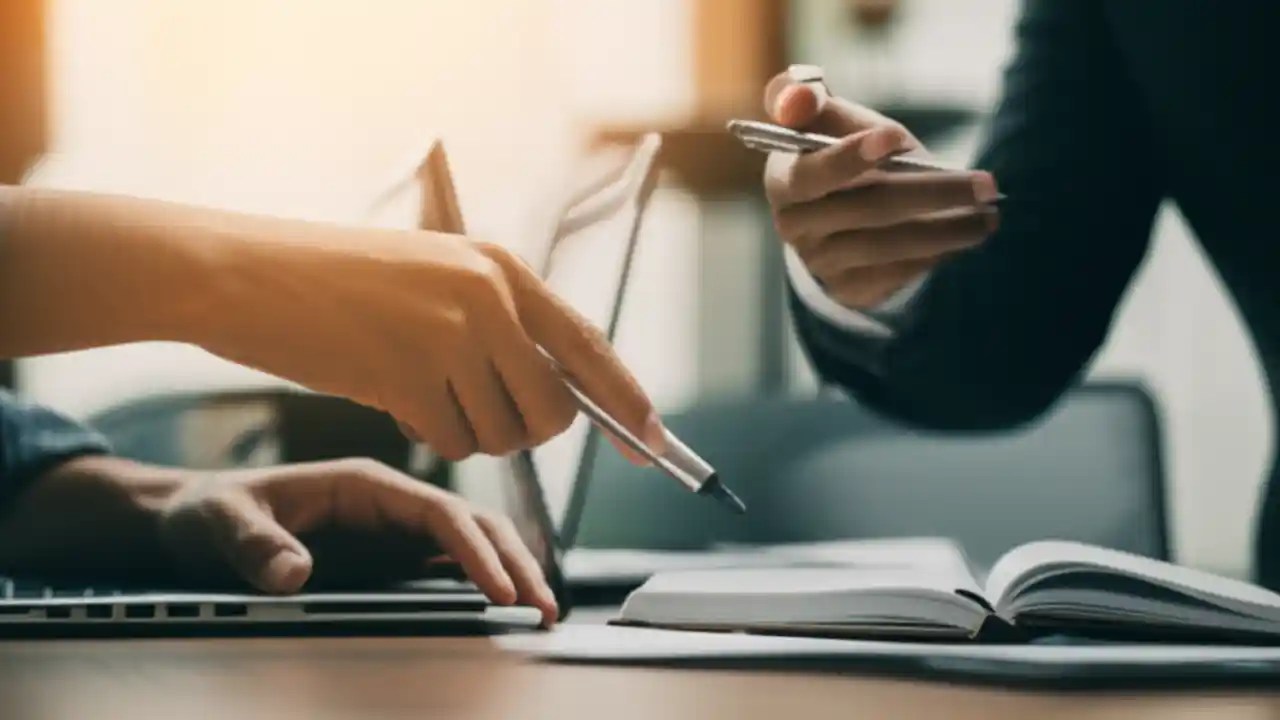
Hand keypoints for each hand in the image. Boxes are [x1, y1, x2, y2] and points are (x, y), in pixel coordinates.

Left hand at [159, 458, 558, 624]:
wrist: (193, 519)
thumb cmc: (210, 511)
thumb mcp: (222, 523)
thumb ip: (255, 546)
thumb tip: (295, 574)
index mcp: (364, 485)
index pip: (440, 513)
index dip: (475, 550)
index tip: (499, 589)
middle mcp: (389, 506)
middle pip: (471, 526)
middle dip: (514, 561)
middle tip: (544, 607)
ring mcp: (391, 534)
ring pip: (469, 546)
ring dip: (508, 573)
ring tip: (539, 611)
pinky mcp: (386, 561)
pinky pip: (445, 571)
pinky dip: (480, 587)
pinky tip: (502, 611)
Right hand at [205, 216, 662, 463]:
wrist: (247, 272)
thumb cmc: (337, 278)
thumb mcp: (436, 277)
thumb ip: (499, 325)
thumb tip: (556, 399)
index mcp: (503, 268)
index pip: (591, 346)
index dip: (628, 400)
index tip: (654, 442)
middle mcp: (489, 299)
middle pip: (553, 410)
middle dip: (526, 431)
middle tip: (477, 411)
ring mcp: (450, 337)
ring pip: (501, 434)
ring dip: (468, 430)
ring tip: (418, 384)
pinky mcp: (407, 376)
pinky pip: (449, 441)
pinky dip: (426, 431)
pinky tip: (389, 390)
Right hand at [762, 68, 1000, 308]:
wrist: (840, 216)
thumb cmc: (840, 153)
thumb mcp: (827, 122)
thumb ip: (806, 98)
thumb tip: (798, 96)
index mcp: (784, 179)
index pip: (811, 172)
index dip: (850, 156)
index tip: (896, 138)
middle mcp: (794, 226)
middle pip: (867, 209)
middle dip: (932, 193)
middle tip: (986, 184)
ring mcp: (820, 262)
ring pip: (888, 245)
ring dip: (946, 230)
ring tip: (989, 215)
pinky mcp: (847, 288)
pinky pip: (895, 274)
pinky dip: (934, 254)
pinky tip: (965, 237)